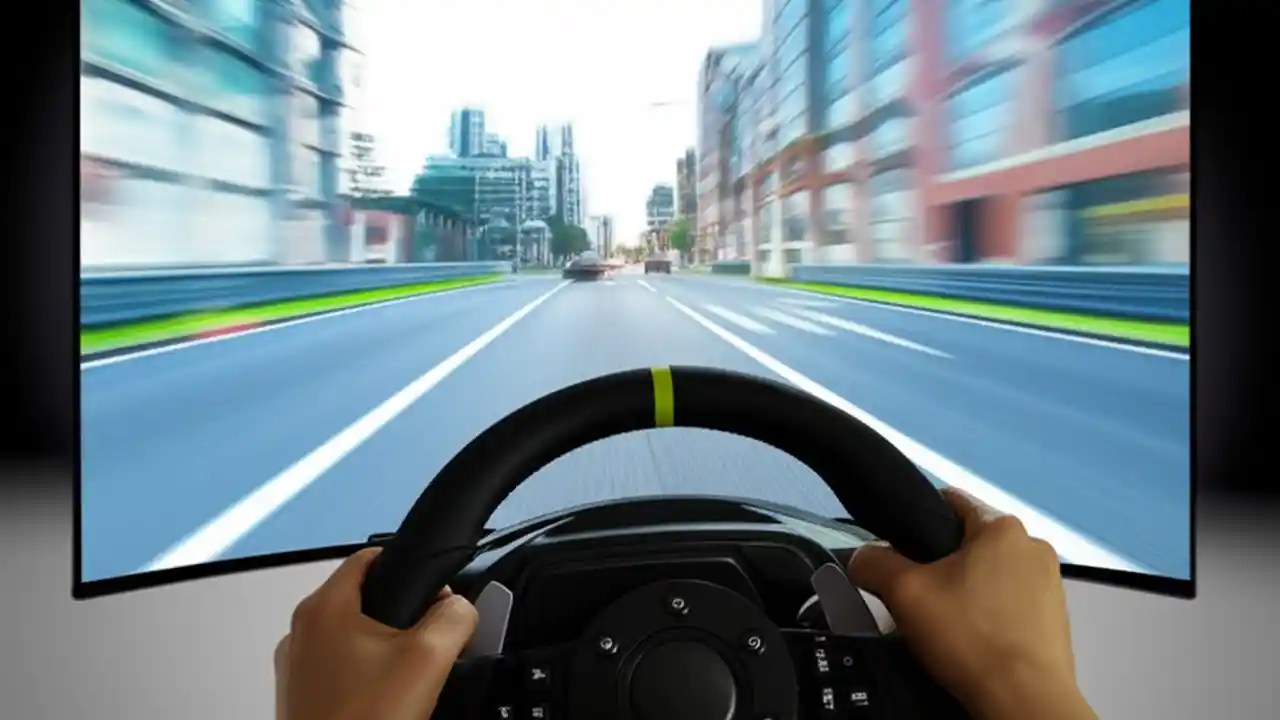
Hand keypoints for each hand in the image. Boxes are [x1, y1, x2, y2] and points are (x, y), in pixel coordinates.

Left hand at [274, 547, 478, 719]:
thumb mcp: (428, 659)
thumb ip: (455, 617)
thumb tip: (461, 607)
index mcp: (323, 609)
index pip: (371, 557)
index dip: (409, 567)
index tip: (433, 590)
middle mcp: (301, 633)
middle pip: (365, 601)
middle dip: (404, 618)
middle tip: (428, 645)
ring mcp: (298, 668)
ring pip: (354, 639)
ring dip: (386, 651)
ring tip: (408, 682)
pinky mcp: (303, 697)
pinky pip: (342, 670)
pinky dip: (368, 678)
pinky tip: (387, 703)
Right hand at [847, 488, 1095, 719]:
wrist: (1023, 701)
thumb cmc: (968, 636)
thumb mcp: (903, 593)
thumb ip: (874, 563)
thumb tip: (861, 557)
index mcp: (1002, 526)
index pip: (949, 501)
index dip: (916, 520)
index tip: (899, 552)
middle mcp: (1034, 546)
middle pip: (970, 543)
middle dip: (942, 564)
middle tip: (918, 597)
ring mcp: (1051, 584)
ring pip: (991, 575)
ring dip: (968, 592)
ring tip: (946, 626)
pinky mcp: (1057, 620)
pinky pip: (1012, 605)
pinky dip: (991, 617)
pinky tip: (974, 643)